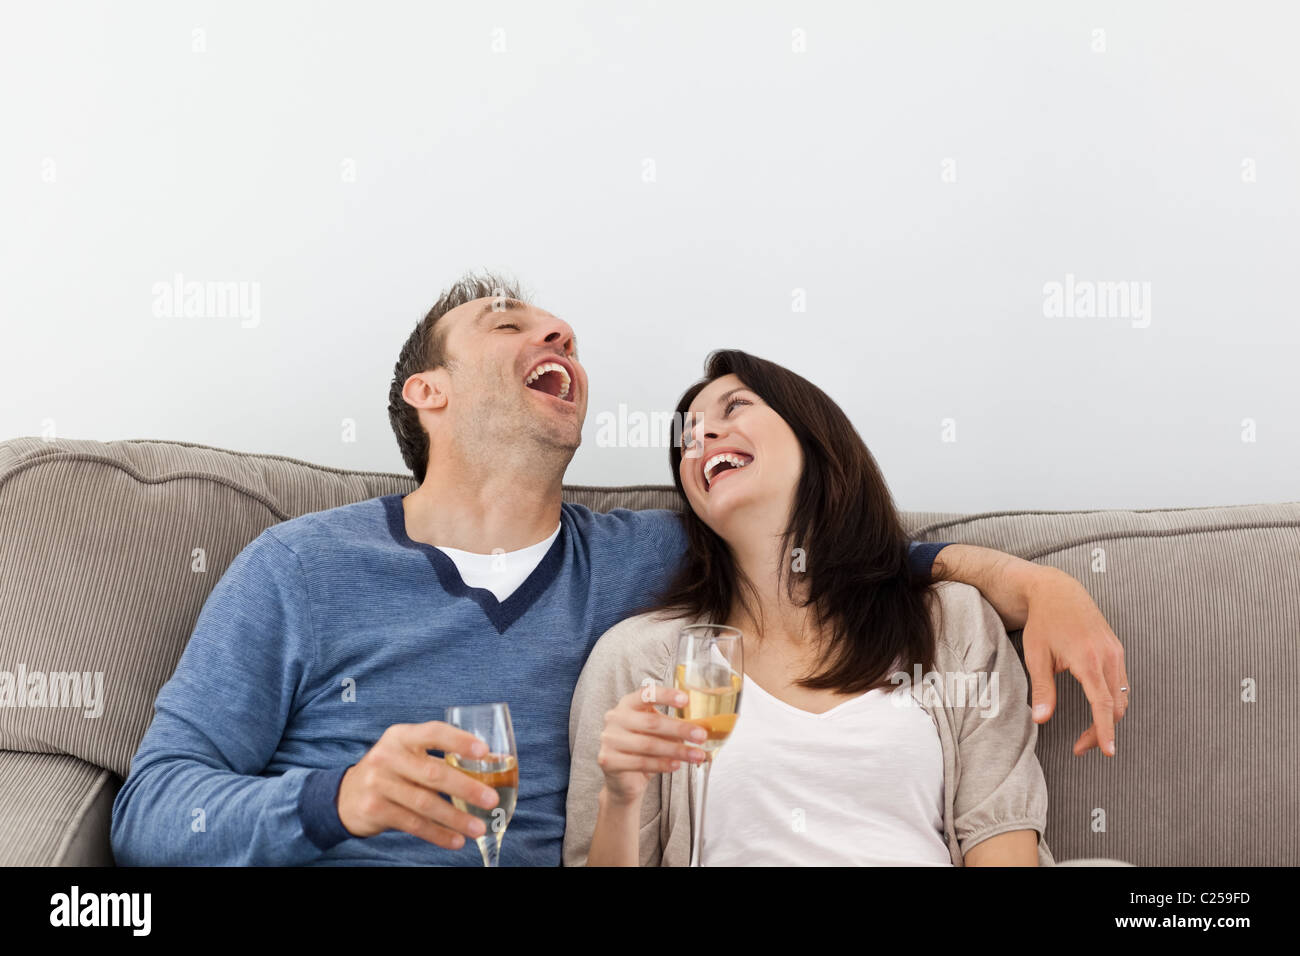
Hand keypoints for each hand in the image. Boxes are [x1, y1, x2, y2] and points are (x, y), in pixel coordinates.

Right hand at [337, 721, 500, 847]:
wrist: (347, 795)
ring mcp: (378, 783)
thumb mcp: (409, 754)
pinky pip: (413, 824)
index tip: (484, 752)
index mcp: (401, 736)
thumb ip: (442, 756)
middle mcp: (388, 756)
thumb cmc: (393, 771)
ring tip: (479, 828)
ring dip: (456, 818)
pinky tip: (456, 840)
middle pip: (433, 773)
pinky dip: (438, 834)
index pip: (434, 732)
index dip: (459, 741)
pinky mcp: (375, 809)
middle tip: (492, 800)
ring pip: (425, 803)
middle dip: (466, 788)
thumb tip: (495, 763)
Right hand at [598, 683, 708, 805]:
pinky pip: (640, 762)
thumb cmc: (642, 749)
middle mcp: (615, 718)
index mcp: (628, 704)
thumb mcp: (657, 732)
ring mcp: (609, 739)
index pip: (646, 694)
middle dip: (680, 729)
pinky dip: (662, 764)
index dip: (666, 695)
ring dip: (677, 750)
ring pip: (648, 744)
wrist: (622, 779)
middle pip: (651, 722)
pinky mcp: (609, 760)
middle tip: (701, 735)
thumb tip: (700, 729)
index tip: (686, 700)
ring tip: (696, 755)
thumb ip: (672, 726)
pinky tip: (676, 765)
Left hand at [1022, 568, 1128, 756]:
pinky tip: (1097, 710)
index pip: (1102, 703)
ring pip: (1122, 696)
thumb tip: (1040, 720)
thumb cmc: (1043, 622)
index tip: (1107, 751)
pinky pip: (1121, 683)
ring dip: (1109, 718)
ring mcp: (1116, 651)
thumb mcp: (1036, 656)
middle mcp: (1108, 655)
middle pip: (1115, 705)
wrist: (1057, 590)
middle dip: (1102, 730)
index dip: (1104, 730)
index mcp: (1088, 658)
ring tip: (1087, 734)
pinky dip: (1113, 701)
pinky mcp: (1117, 649)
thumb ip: (1042, 689)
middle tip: (1081, 748)